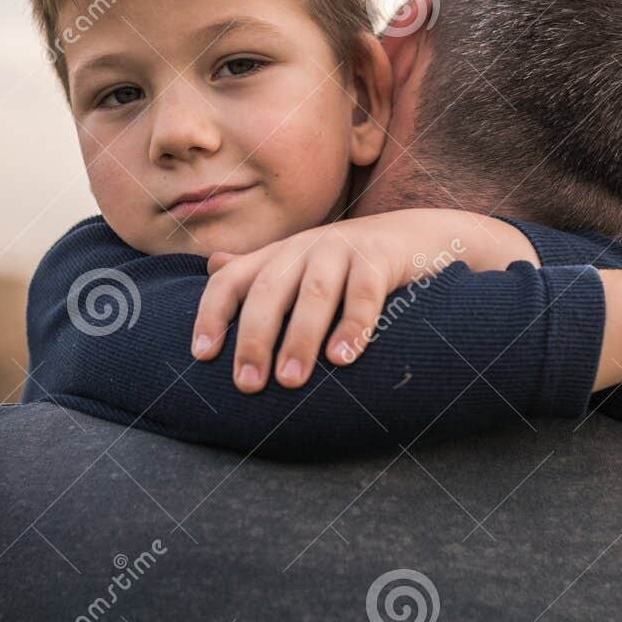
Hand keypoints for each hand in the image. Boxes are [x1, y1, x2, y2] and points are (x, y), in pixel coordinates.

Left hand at [189, 210, 531, 392]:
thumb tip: (212, 266)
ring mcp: (343, 248)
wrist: (419, 237)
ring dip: (300, 337)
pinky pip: (365, 292)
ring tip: (291, 380)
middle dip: (255, 337)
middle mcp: (304, 248)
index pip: (232, 280)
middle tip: (248, 384)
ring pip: (314, 292)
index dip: (212, 313)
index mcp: (278, 255)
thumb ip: (258, 269)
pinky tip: (343, 357)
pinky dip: (354, 324)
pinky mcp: (381, 256)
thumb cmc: (348, 264)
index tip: (203, 355)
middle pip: (269, 290)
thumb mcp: (300, 265)